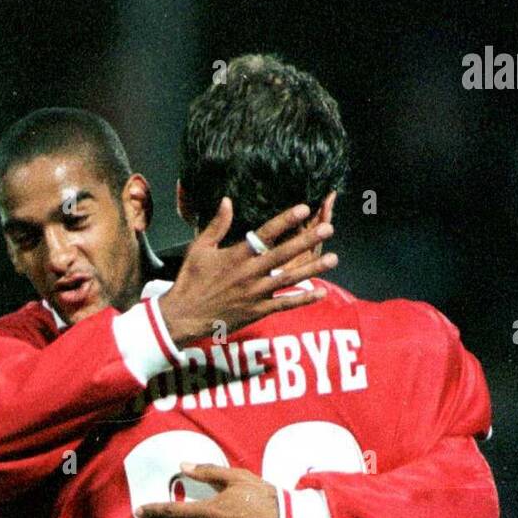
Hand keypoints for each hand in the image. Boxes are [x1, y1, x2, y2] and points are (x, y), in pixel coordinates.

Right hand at [158, 199, 336, 345]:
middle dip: (307, 240)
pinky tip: (320, 291)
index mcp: (237, 255)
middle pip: (284, 254)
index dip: (285, 220)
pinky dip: (303, 299)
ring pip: (289, 279)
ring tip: (333, 259)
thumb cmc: (190, 281)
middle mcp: (250, 273)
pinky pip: (284, 305)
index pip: (265, 234)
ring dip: (313, 269)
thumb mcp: (199, 248)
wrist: (183, 317)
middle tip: (328, 229)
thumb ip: (217, 225)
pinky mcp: (257, 311)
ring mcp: (255, 294)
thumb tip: (227, 200)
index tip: (304, 208)